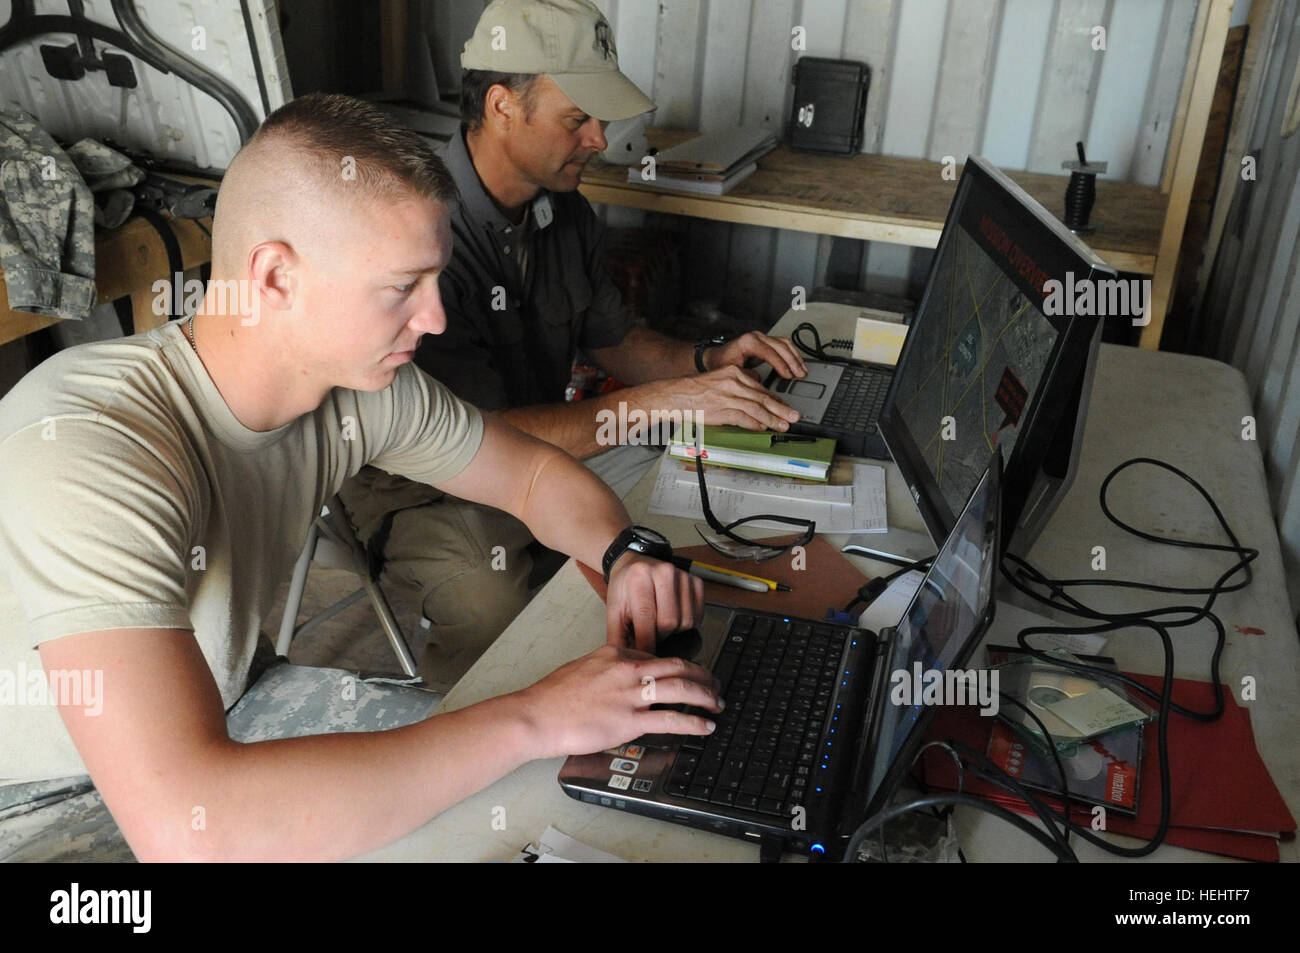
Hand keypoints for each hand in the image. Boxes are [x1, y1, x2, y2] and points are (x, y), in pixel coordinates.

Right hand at [517, 643, 722, 758]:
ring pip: (681, 688)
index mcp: (615, 652)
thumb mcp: (582, 668)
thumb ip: (606, 669)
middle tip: (714, 683)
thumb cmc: (552, 697)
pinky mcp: (630, 722)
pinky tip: (706, 726)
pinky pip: (671, 718)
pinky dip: (694, 722)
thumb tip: (619, 678)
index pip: (655, 656)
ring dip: (705, 696)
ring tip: (717, 703)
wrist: (537, 715)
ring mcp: (630, 695)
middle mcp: (627, 669)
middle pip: (678, 666)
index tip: (686, 674)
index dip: (677, 667)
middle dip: (702, 675)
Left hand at [604, 552, 702, 651]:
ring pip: (686, 621)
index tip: (644, 656)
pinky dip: (687, 623)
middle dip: (660, 636)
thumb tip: (626, 662)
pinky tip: (674, 617)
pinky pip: (698, 615)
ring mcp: (682, 575)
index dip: (646, 643)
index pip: (646, 617)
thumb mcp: (614, 610)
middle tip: (651, 634)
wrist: (634, 565)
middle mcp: (663, 572)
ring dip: (674, 631)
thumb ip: (618, 637)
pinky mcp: (696, 581)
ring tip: (660, 623)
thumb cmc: (625, 587)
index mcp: (639, 576)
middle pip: (669, 622)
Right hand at [642, 365, 801, 431]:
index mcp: (733, 373)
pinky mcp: (721, 409)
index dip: (776, 399)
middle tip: (794, 416)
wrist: (675, 395)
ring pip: (757, 407)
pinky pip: (743, 417)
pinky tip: (763, 427)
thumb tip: (755, 393)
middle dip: (781, 409)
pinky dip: (755, 423)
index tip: (785, 407)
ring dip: (773, 418)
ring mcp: (727, 396)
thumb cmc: (694, 392)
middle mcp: (733, 382)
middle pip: (763, 397)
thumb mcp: (719, 381)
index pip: (761, 387)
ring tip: (783, 425)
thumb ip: (737, 385)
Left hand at [704, 331, 806, 379]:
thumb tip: (761, 383)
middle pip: (780, 346)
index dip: (781, 364)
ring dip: (795, 358)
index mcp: (748, 342)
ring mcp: (762, 339)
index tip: (788, 375)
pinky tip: (797, 365)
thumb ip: (746, 376)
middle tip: (800, 374)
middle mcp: (756, 337)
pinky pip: (784, 346)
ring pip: (785, 344)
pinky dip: (792, 355)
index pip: (769, 352)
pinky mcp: (766, 344)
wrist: (715, 358)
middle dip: (792, 361)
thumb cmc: (721, 364)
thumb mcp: (731, 372)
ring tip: (802, 371)